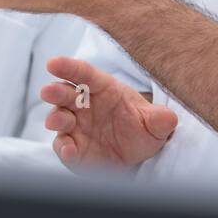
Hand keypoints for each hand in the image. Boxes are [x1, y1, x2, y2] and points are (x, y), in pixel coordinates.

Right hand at [39, 56, 176, 170]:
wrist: (138, 155)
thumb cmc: (142, 129)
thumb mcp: (156, 124)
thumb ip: (160, 120)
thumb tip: (169, 118)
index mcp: (102, 89)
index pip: (83, 74)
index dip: (68, 67)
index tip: (53, 63)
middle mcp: (84, 104)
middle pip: (65, 93)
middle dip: (55, 91)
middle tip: (48, 91)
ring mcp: (76, 126)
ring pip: (59, 117)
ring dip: (56, 118)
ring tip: (57, 121)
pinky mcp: (73, 147)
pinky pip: (63, 146)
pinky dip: (63, 148)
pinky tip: (69, 150)